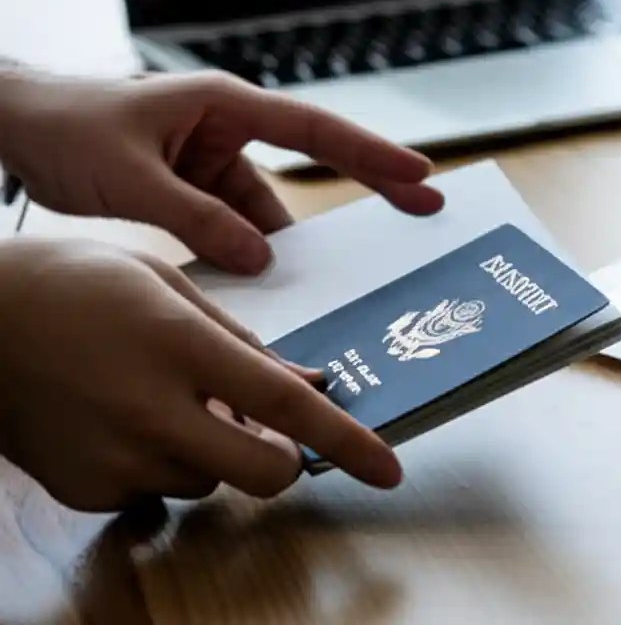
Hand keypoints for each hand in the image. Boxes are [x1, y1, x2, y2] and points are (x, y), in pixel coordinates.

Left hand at [0, 69, 443, 273]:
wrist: (14, 129)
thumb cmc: (65, 127)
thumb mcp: (130, 176)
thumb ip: (197, 218)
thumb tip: (262, 259)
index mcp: (223, 106)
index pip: (313, 129)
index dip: (370, 153)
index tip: (418, 175)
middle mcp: (228, 131)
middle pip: (312, 164)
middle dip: (367, 187)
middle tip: (424, 211)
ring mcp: (212, 163)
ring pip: (266, 213)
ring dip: (283, 249)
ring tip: (322, 286)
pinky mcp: (194, 192)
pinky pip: (233, 229)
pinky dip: (242, 258)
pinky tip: (257, 291)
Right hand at [0, 238, 401, 511]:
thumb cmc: (77, 284)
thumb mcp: (169, 288)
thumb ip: (246, 342)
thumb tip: (313, 381)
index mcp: (179, 345)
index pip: (286, 407)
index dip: (346, 441)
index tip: (388, 468)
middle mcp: (150, 410)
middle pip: (264, 473)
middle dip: (284, 458)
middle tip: (267, 426)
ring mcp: (115, 458)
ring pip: (211, 480)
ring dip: (213, 450)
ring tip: (163, 397)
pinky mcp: (86, 490)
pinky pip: (158, 492)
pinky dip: (162, 463)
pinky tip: (125, 418)